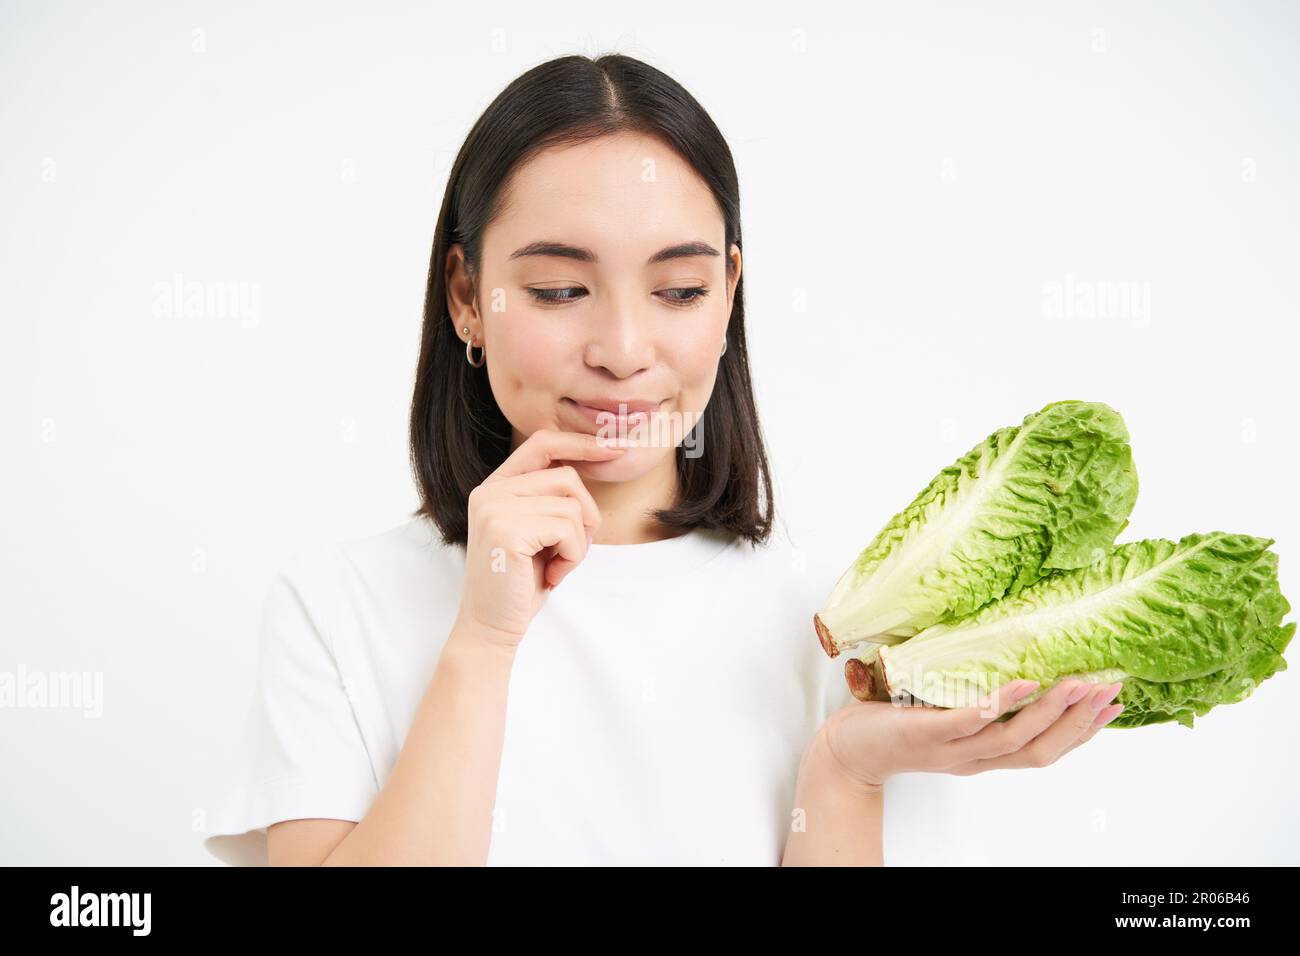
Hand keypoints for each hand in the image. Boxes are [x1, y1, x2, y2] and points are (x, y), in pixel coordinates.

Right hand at [458, 428, 626, 646]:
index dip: (581, 443)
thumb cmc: (520, 584)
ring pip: (572, 505)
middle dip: (585, 516)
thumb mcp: (537, 532)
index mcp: (495, 487)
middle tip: (571, 551)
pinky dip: (572, 556)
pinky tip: (551, 576)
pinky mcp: (507, 530)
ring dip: (578, 542)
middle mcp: (490, 491)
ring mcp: (495, 508)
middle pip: (567, 477)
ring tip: (557, 566)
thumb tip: (598, 459)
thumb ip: (550, 499)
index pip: (542, 443)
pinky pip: (568, 529)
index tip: (616, 448)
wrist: (491, 627)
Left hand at [817, 678, 1125, 790]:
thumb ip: (980, 699)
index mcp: (985, 754)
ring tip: (1078, 683)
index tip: (1115, 703)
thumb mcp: (949, 712)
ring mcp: (952, 747)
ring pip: (1013, 739)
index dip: (1084, 731)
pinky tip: (1023, 683)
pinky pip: (970, 720)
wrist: (848, 748)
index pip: (1047, 750)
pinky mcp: (926, 732)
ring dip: (1050, 712)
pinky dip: (1000, 704)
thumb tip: (1013, 659)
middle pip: (1041, 750)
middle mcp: (975, 758)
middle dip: (1079, 722)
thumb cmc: (897, 723)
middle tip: (1110, 690)